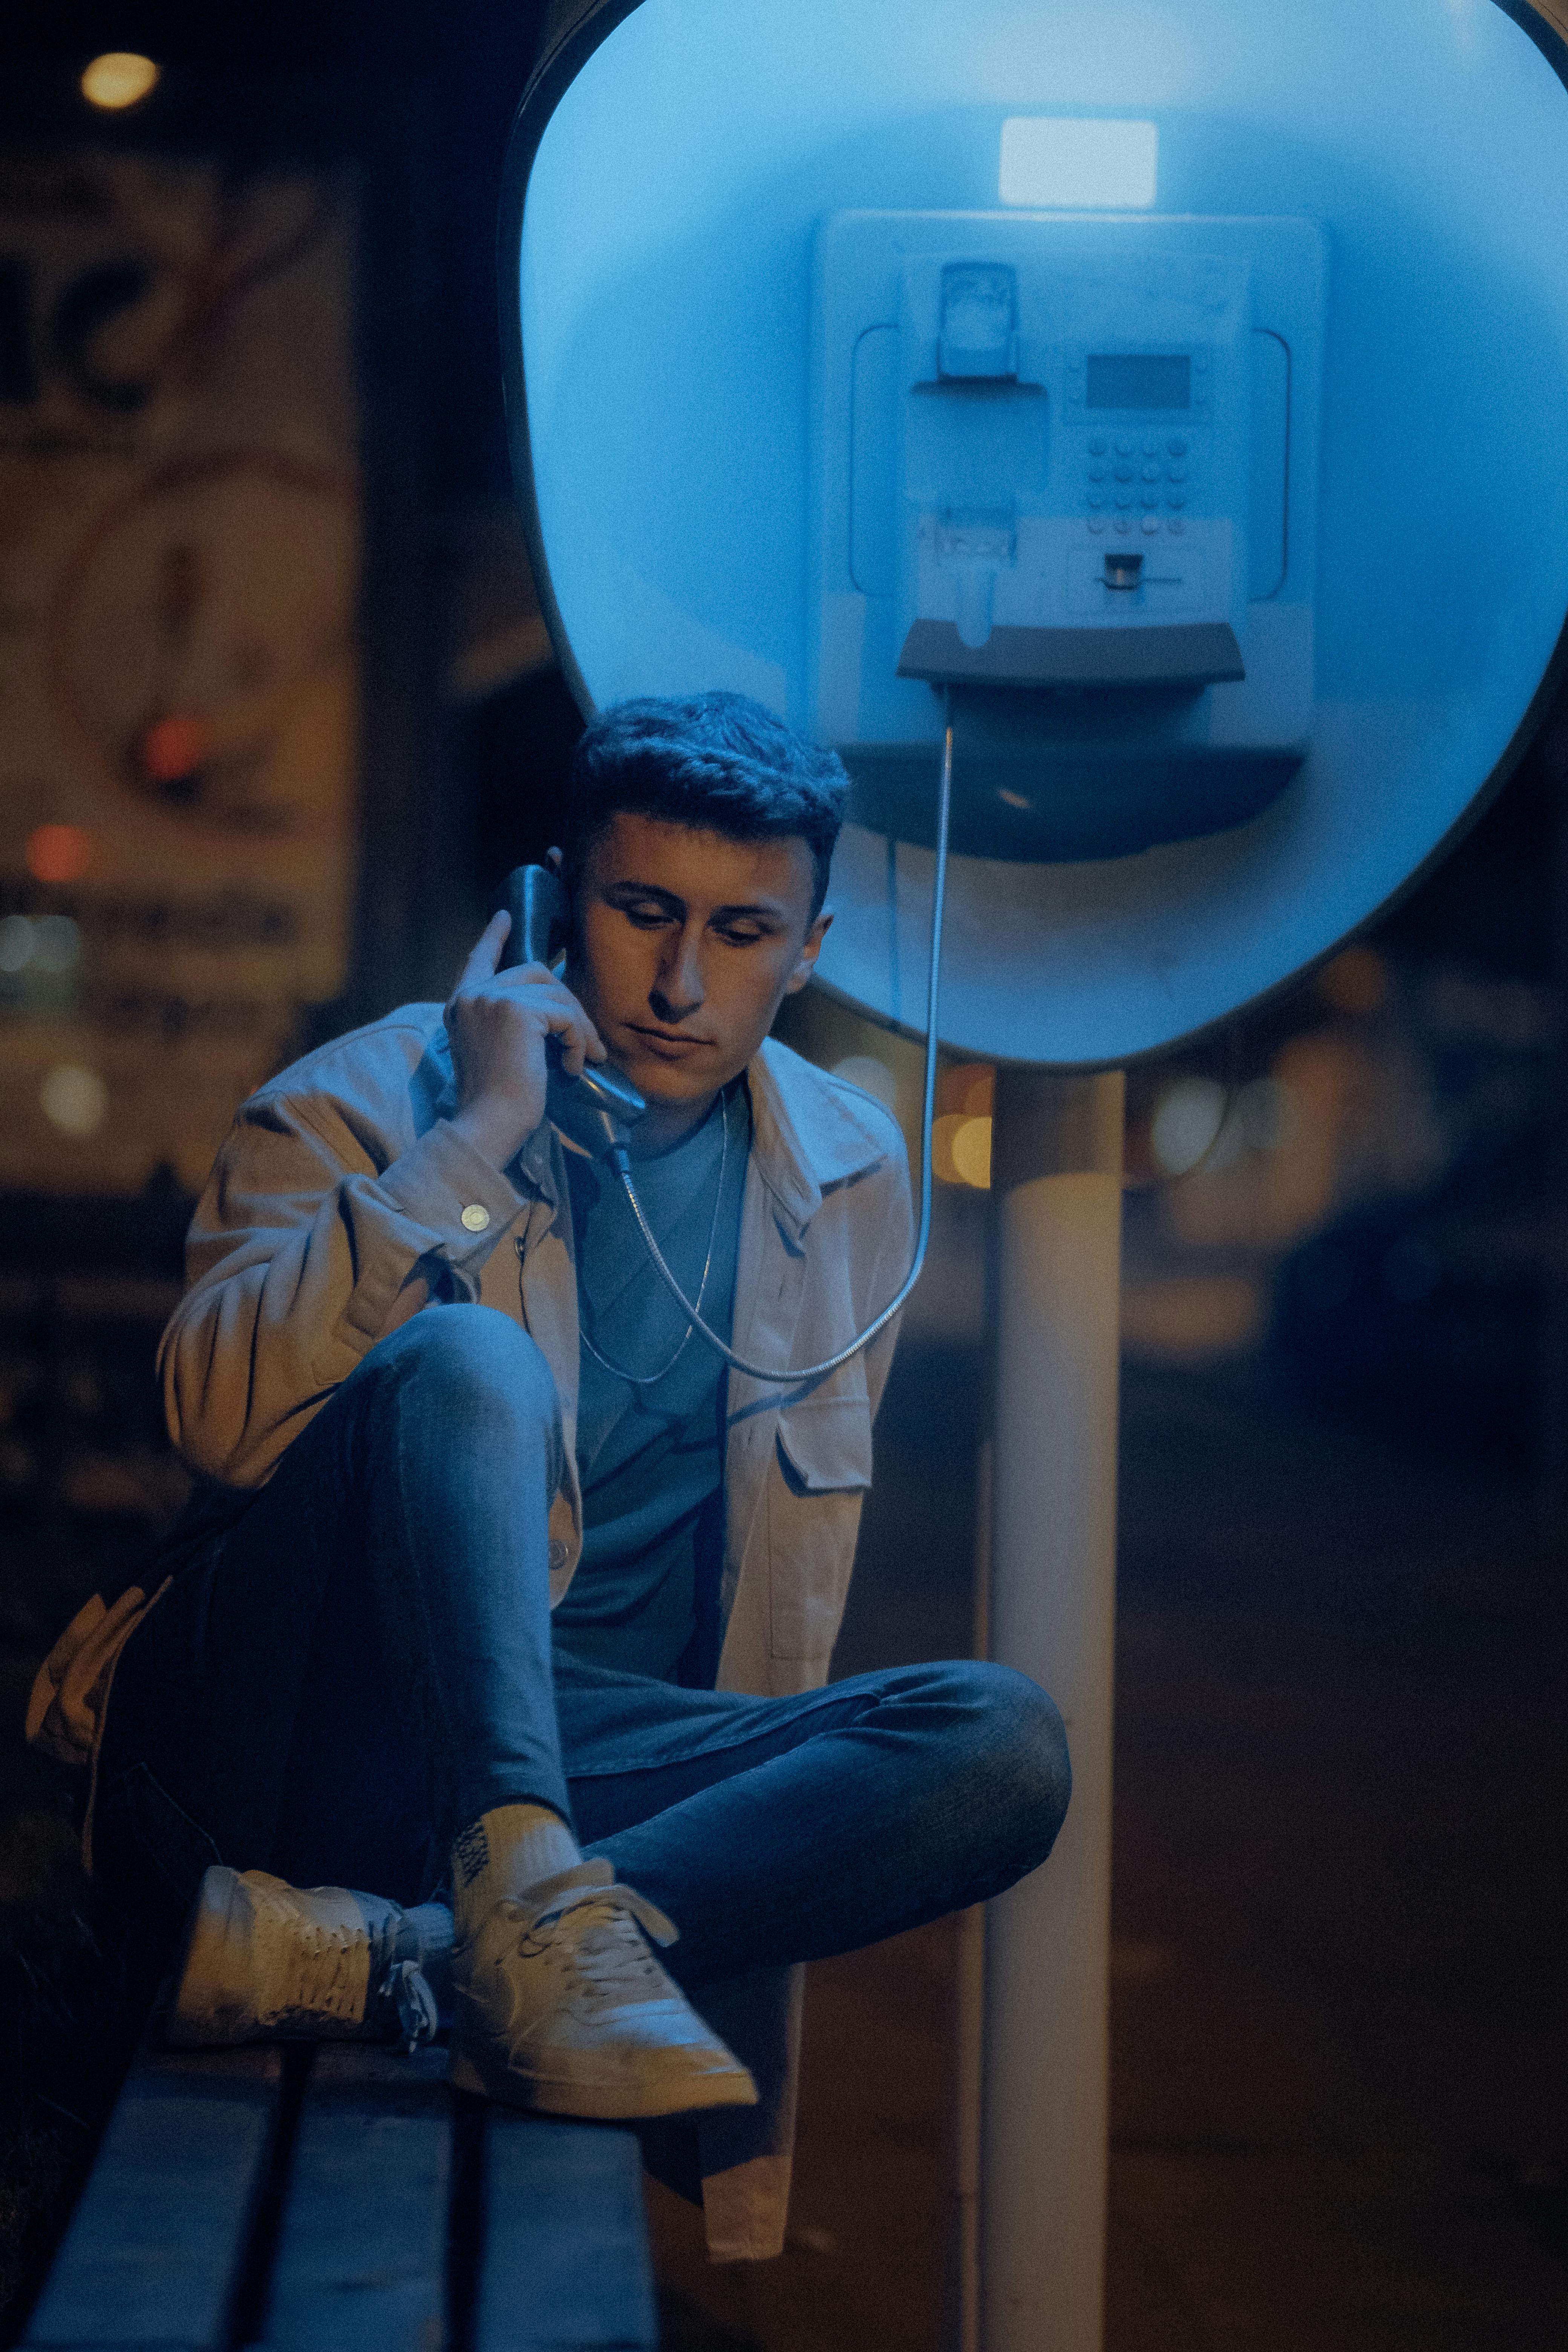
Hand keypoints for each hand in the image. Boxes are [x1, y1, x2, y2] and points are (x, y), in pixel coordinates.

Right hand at [444, 911, 605, 1168]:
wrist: (488, 1123)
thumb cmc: (495, 1101)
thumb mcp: (494, 1051)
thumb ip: (509, 1022)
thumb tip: (554, 1009)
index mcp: (461, 1005)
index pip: (478, 959)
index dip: (494, 937)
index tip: (506, 917)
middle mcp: (473, 995)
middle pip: (536, 973)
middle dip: (568, 1003)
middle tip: (586, 1040)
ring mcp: (493, 998)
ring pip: (557, 993)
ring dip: (579, 1027)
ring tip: (584, 1059)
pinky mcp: (518, 1010)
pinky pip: (566, 1016)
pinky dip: (578, 1041)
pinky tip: (573, 1069)